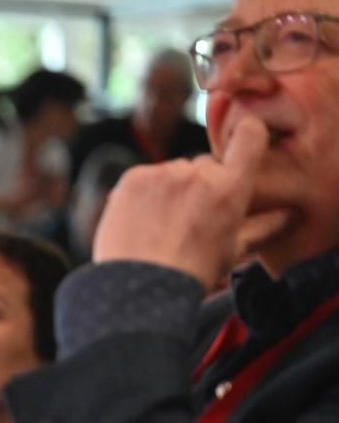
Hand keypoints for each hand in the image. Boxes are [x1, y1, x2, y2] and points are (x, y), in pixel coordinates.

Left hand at [93, 117, 289, 287]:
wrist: (142, 286)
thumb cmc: (192, 272)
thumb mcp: (234, 251)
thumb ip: (264, 227)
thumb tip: (288, 216)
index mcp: (231, 186)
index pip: (250, 136)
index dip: (248, 136)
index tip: (243, 144)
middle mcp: (198, 172)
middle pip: (204, 165)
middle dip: (201, 184)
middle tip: (190, 217)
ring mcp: (163, 173)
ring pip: (173, 172)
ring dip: (171, 189)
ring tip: (163, 225)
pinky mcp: (134, 178)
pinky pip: (145, 177)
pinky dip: (144, 194)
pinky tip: (142, 221)